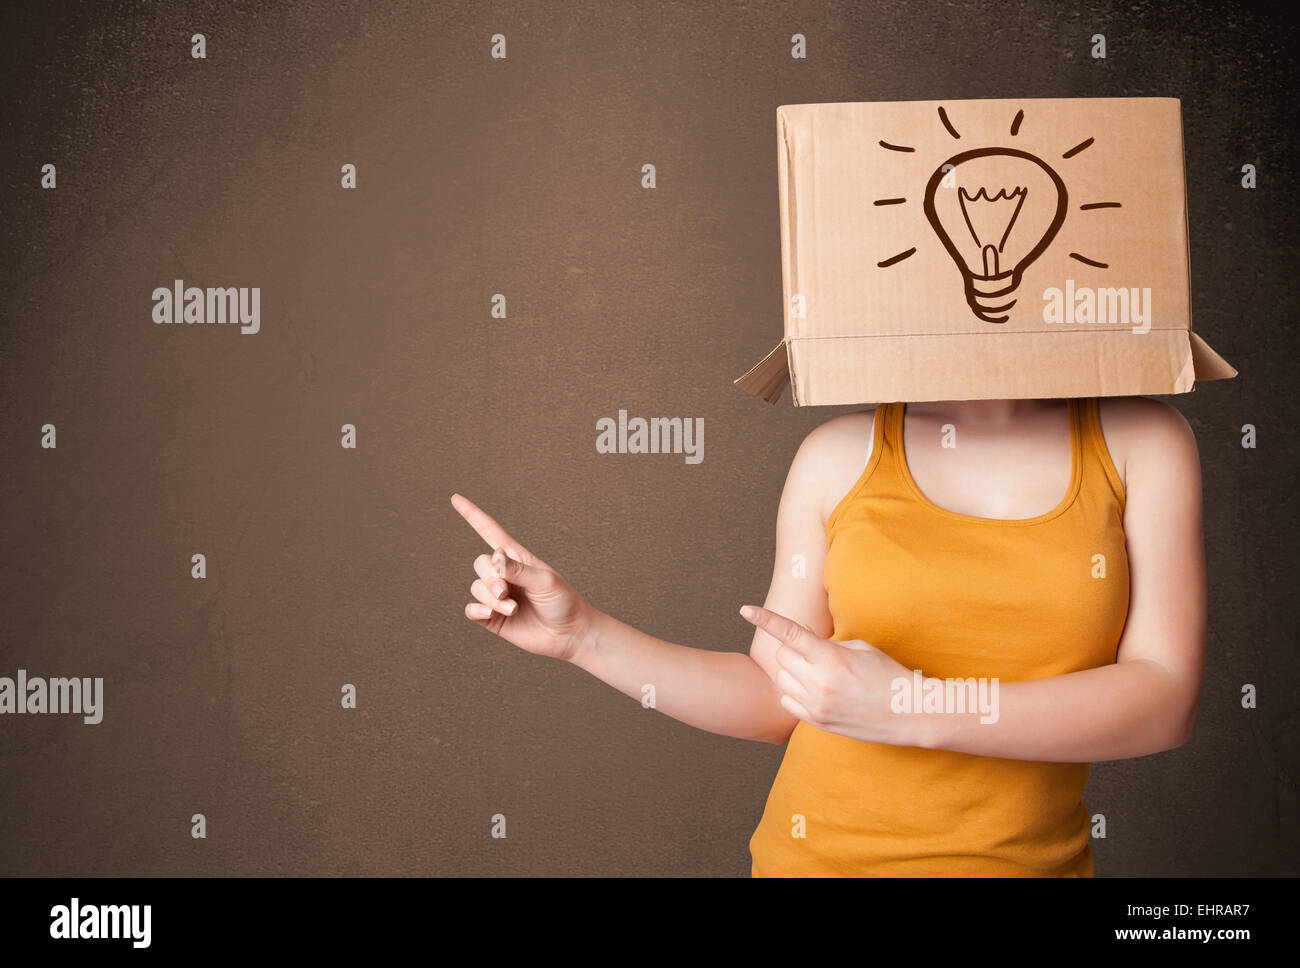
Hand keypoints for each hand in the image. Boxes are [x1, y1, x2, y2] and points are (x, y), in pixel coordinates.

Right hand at [451, 493, 593, 661]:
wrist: (568, 634)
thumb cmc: (562, 601)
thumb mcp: (543, 580)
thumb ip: (518, 569)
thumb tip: (494, 559)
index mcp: (517, 558)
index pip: (490, 531)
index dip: (473, 515)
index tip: (455, 498)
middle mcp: (504, 575)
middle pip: (480, 564)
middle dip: (491, 577)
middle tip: (506, 592)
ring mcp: (497, 597)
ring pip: (476, 587)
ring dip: (491, 598)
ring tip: (512, 608)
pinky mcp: (493, 618)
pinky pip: (472, 610)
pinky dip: (478, 610)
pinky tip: (490, 615)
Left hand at [739, 604, 917, 745]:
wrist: (908, 713)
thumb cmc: (887, 674)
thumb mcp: (860, 648)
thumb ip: (826, 642)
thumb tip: (798, 635)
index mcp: (831, 659)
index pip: (789, 633)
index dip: (765, 619)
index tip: (745, 610)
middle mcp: (819, 683)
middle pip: (782, 656)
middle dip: (794, 649)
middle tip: (815, 652)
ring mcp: (816, 705)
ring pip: (782, 678)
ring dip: (794, 671)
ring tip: (818, 673)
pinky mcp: (817, 723)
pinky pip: (788, 701)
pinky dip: (795, 692)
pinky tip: (815, 690)